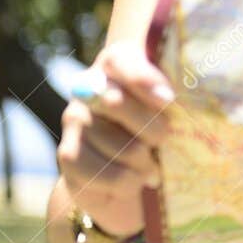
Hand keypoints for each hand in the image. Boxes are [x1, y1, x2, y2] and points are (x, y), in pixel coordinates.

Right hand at [56, 41, 173, 237]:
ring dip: (145, 162)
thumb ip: (170, 95)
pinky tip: (137, 181)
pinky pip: (107, 173)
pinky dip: (130, 182)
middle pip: (117, 102)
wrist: (135, 177)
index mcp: (117, 66)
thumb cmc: (161, 131)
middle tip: (163, 141)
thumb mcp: (173, 108)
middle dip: (153, 129)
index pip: (120, 60)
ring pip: (119, 145)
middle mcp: (89, 90)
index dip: (142, 79)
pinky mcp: (69, 157)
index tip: (168, 100)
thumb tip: (166, 97)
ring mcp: (75, 122)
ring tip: (150, 165)